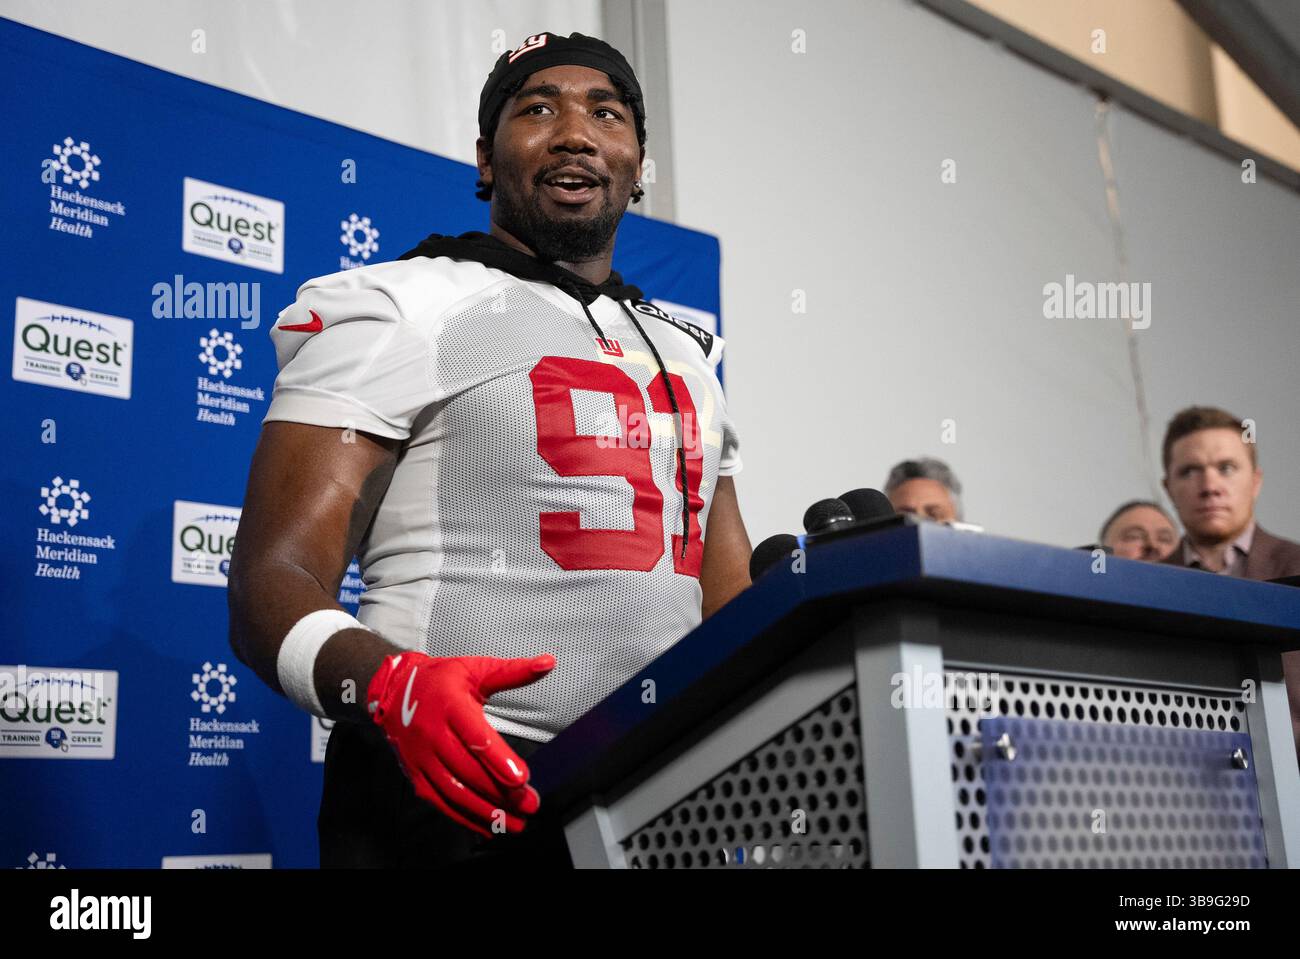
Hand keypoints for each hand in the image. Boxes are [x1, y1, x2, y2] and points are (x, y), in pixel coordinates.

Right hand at [366, 651, 555, 836]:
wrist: (394, 691)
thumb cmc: (441, 680)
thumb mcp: (476, 669)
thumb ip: (513, 672)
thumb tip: (548, 663)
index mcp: (450, 706)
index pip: (475, 737)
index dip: (498, 759)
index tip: (521, 778)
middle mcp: (433, 734)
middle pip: (468, 769)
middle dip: (501, 792)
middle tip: (530, 804)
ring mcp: (422, 758)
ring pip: (455, 791)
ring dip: (486, 811)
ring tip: (515, 822)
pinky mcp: (416, 775)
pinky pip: (441, 802)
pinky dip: (464, 818)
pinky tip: (488, 827)